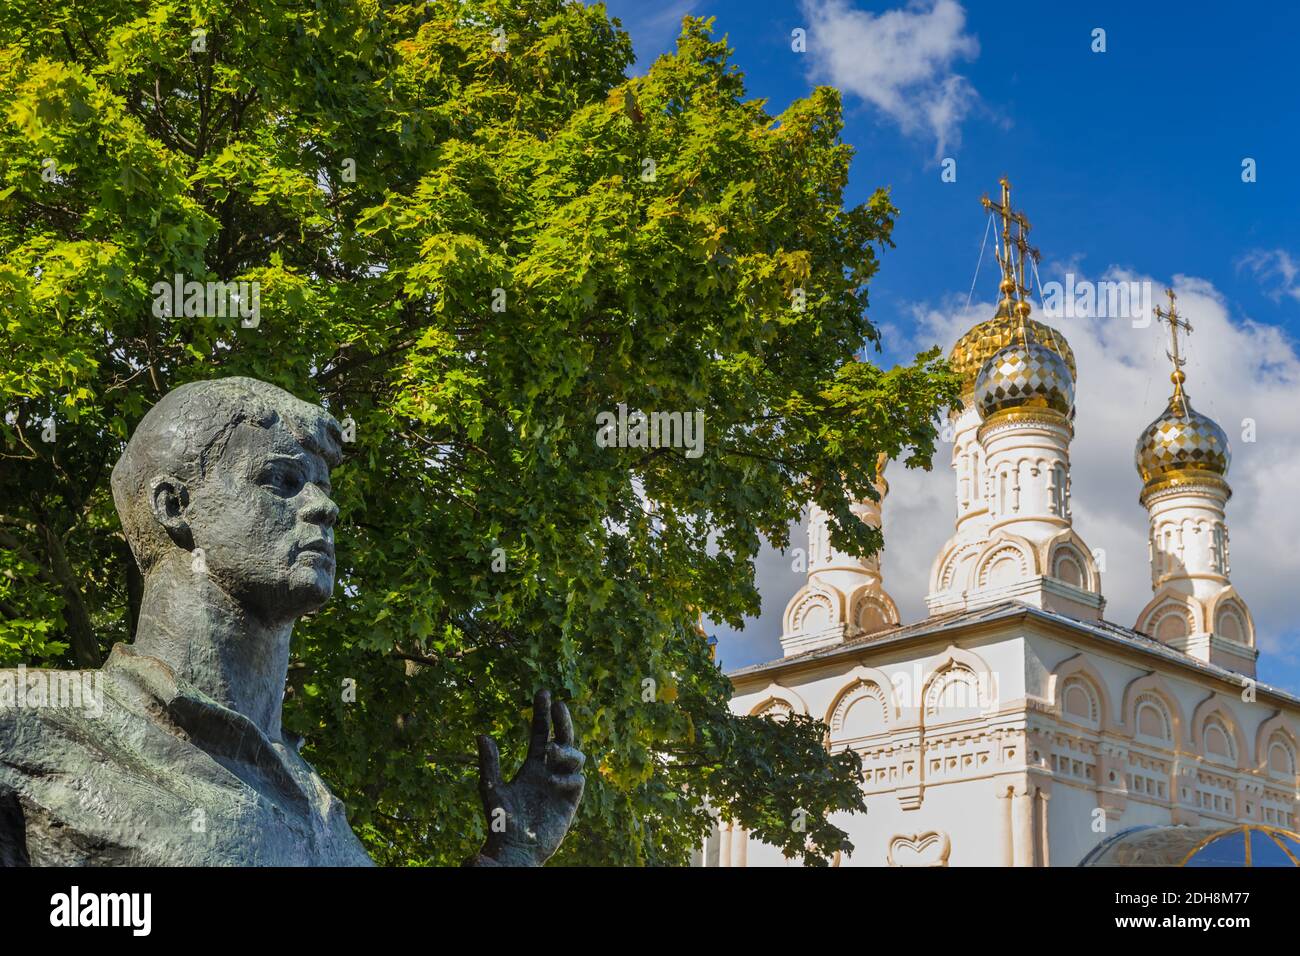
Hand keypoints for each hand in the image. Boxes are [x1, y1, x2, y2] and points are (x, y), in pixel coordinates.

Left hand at [469, 689, 584, 866]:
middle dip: (562, 720)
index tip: (544, 692)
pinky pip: (577, 780)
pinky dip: (567, 776)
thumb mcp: (491, 789)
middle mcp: (550, 771)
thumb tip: (482, 735)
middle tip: (559, 705)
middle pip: (562, 738)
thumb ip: (489, 763)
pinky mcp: (570, 801)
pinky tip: (553, 782)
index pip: (540, 733)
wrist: (515, 850)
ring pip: (574, 755)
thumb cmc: (500, 822)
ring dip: (565, 749)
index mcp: (532, 765)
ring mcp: (561, 784)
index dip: (542, 713)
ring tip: (551, 752)